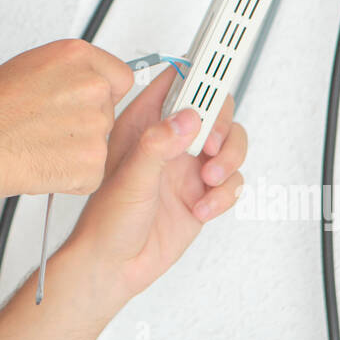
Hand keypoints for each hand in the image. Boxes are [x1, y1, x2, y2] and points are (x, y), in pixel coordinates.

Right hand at [0, 38, 133, 199]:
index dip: (100, 93)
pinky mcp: (92, 164)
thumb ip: (66, 69)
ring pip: (99, 143)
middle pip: (108, 111)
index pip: (119, 77)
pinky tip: (43, 163)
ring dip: (76, 150)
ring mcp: (95, 126)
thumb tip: (81, 77)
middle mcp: (92, 87)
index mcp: (77, 57)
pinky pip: (91, 174)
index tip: (83, 103)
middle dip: (84, 122)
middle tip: (48, 127)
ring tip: (39, 144)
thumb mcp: (28, 66)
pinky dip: (71, 177)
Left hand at [65, 64, 246, 301]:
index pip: (177, 83)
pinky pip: (232, 181)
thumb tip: (187, 118)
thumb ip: (158, 146)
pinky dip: (226, 194)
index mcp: (144, 125)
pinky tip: (201, 209)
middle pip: (214, 110)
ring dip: (229, 160)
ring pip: (229, 143)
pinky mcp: (203, 193)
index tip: (218, 72)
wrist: (115, 267)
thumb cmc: (106, 223)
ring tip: (208, 180)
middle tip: (211, 145)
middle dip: (221, 124)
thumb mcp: (130, 179)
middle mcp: (169, 141)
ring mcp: (188, 166)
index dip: (199, 74)